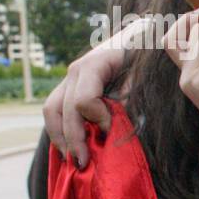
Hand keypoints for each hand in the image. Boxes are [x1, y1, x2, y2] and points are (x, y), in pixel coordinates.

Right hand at [44, 15, 153, 167]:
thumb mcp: (144, 67)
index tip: (111, 131)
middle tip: (83, 163)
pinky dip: (59, 131)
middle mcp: (76, 71)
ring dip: (59, 137)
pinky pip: (56, 111)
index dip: (97, 119)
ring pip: (51, 111)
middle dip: (72, 139)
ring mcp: (70, 79)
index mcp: (93, 65)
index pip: (83, 100)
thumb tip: (119, 121)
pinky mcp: (71, 88)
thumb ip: (133, 91)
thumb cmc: (146, 51)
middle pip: (61, 109)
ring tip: (71, 160)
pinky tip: (67, 149)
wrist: (141, 34)